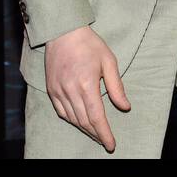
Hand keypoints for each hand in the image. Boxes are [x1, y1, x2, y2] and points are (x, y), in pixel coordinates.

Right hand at [44, 25, 130, 151]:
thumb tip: (125, 107)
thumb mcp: (109, 61)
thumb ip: (117, 86)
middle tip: (106, 141)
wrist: (63, 32)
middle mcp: (70, 90)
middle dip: (96, 134)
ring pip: (72, 119)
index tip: (111, 144)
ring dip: (85, 129)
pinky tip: (81, 122)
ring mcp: (58, 91)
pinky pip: (62, 112)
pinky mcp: (51, 90)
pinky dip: (72, 120)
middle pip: (84, 122)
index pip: (97, 117)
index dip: (104, 133)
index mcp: (86, 84)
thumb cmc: (90, 44)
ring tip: (96, 134)